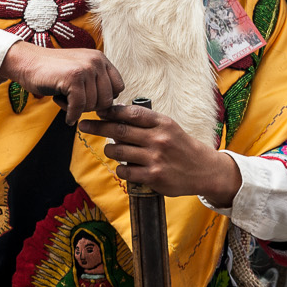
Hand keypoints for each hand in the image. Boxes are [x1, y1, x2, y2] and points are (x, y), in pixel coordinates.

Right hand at [0, 42, 123, 124]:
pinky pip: (79, 107)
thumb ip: (96, 83)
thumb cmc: (52, 71)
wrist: (27, 62)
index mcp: (100, 59)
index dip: (105, 99)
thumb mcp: (80, 71)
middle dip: (91, 107)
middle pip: (107, 100)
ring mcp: (85, 68)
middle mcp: (96, 61)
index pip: (118, 87)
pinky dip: (72, 115)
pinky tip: (66, 114)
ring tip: (64, 98)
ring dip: (78, 109)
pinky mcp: (73, 77)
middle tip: (74, 102)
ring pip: (93, 105)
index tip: (90, 102)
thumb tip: (110, 110)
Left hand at [78, 104, 242, 202]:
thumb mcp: (168, 127)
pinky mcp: (153, 177)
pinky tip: (124, 166)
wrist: (203, 169)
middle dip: (98, 126)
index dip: (111, 110)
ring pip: (118, 151)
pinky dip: (120, 168)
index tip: (98, 110)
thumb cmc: (180, 145)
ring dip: (109, 150)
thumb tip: (115, 116)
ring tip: (110, 149)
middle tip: (84, 125)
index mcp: (162, 122)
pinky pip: (125, 171)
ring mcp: (155, 158)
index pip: (130, 113)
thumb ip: (146, 122)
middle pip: (119, 130)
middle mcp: (158, 138)